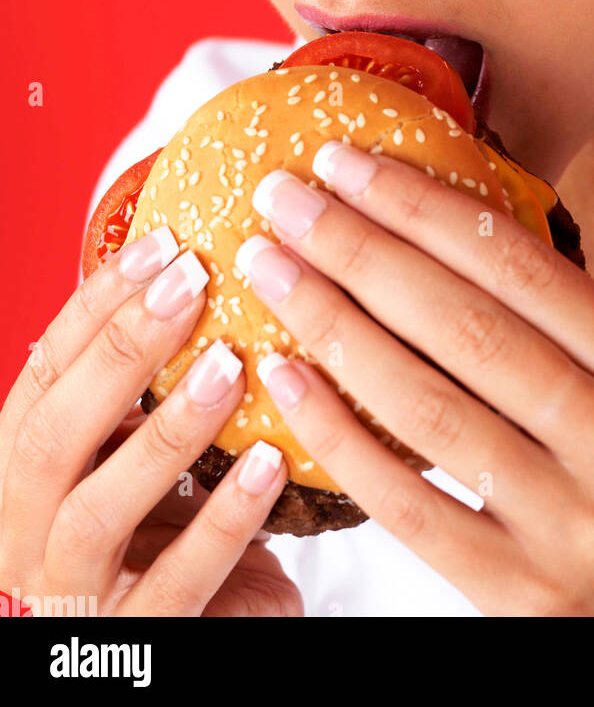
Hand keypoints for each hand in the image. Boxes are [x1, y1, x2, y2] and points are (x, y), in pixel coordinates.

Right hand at [0, 232, 300, 616]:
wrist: (210, 638)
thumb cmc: (175, 536)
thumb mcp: (143, 456)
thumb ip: (148, 390)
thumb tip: (205, 269)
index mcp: (25, 476)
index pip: (42, 377)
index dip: (96, 306)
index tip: (163, 244)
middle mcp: (27, 536)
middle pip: (50, 437)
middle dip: (121, 352)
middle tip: (194, 284)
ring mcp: (75, 598)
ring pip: (97, 512)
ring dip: (168, 430)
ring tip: (231, 366)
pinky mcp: (141, 643)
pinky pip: (177, 582)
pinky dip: (226, 518)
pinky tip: (272, 462)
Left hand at [238, 143, 593, 616]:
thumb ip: (560, 321)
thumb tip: (427, 219)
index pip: (521, 266)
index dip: (422, 206)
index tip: (345, 160)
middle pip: (465, 325)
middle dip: (359, 248)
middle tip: (281, 197)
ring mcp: (571, 522)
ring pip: (427, 407)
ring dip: (331, 325)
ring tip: (267, 269)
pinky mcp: (518, 593)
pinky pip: (407, 503)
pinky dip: (339, 434)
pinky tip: (284, 379)